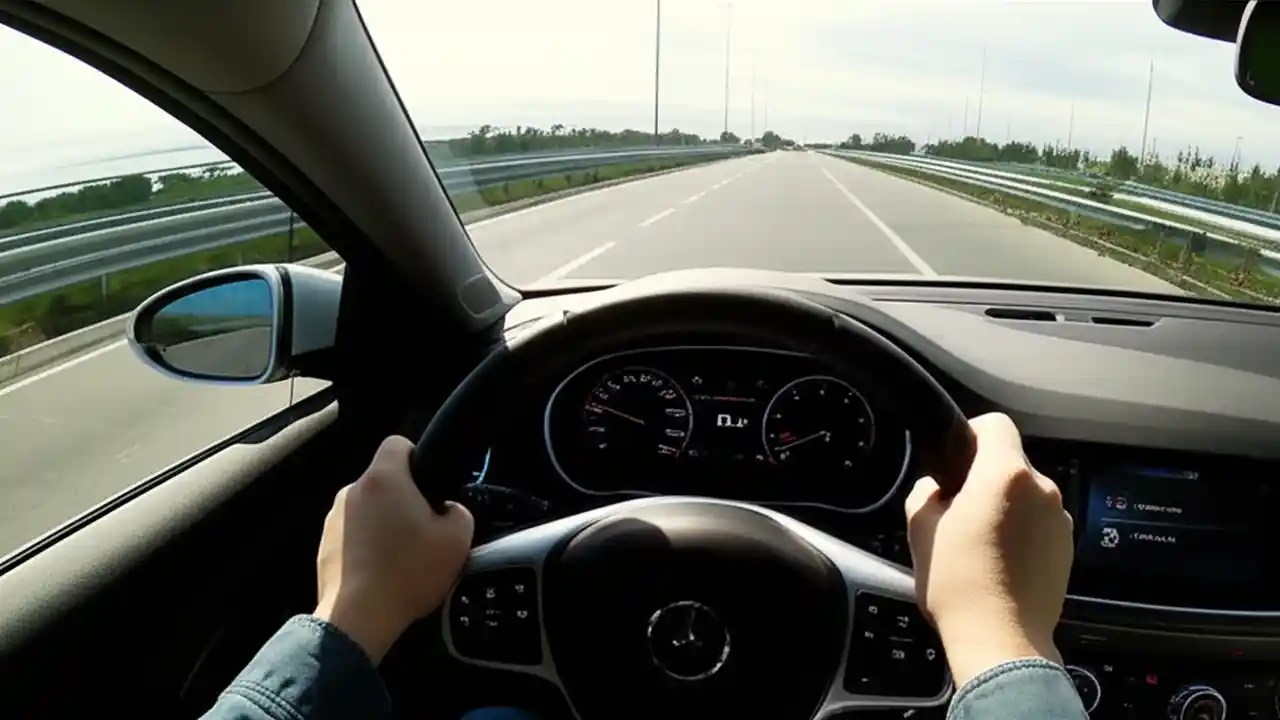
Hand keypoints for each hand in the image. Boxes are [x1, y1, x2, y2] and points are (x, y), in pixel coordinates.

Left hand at [314, 436, 473, 663]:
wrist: (358, 618)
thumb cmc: (408, 572)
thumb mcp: (457, 539)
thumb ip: (459, 512)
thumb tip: (447, 511)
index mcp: (383, 479)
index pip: (398, 443)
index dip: (418, 457)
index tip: (429, 485)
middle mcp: (351, 491)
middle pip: (383, 480)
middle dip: (403, 498)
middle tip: (423, 529)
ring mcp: (332, 519)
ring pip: (367, 509)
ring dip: (382, 523)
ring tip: (401, 556)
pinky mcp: (323, 546)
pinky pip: (351, 534)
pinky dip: (365, 545)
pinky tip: (380, 571)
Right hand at [904, 413, 1073, 685]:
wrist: (1000, 640)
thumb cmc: (957, 582)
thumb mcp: (920, 527)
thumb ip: (927, 491)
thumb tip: (938, 488)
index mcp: (1004, 474)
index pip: (994, 424)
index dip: (971, 435)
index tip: (956, 460)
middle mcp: (1042, 489)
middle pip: (1010, 464)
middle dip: (985, 479)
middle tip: (959, 512)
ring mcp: (1061, 520)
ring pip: (1026, 495)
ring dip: (1006, 508)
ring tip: (981, 543)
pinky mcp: (1069, 548)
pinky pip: (1040, 524)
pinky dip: (1023, 532)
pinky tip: (1002, 562)